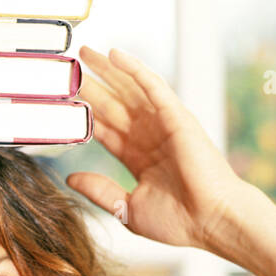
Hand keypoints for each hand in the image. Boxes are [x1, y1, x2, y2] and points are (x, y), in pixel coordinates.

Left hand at [66, 46, 246, 251]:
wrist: (210, 221)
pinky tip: (114, 54)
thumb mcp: (126, 209)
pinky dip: (134, 69)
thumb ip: (99, 191)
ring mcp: (163, 125)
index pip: (105, 129)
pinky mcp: (177, 116)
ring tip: (85, 53)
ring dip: (108, 71)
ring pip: (129, 90)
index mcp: (138, 158)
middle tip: (70, 66)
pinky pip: (153, 86)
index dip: (86, 113)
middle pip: (113, 105)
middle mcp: (150, 137)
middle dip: (93, 85)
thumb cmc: (178, 222)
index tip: (65, 100)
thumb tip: (70, 178)